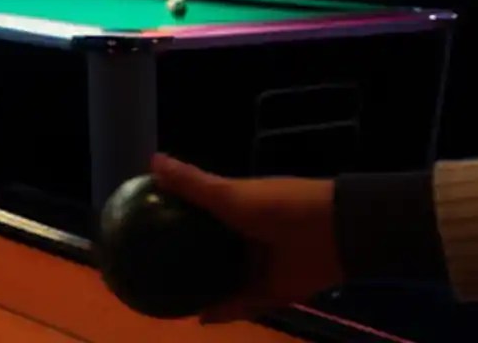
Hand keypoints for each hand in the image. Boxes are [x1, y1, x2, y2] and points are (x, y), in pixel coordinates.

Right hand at [150, 153, 342, 323]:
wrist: (331, 234)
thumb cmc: (277, 206)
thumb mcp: (228, 194)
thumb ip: (192, 183)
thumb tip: (152, 160)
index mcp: (235, 211)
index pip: (200, 216)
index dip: (175, 221)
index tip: (146, 227)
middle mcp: (244, 239)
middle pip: (210, 252)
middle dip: (187, 262)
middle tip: (153, 270)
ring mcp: (259, 267)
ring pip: (225, 282)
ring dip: (204, 291)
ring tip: (171, 300)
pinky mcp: (272, 292)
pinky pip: (243, 304)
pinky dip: (224, 311)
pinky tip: (200, 318)